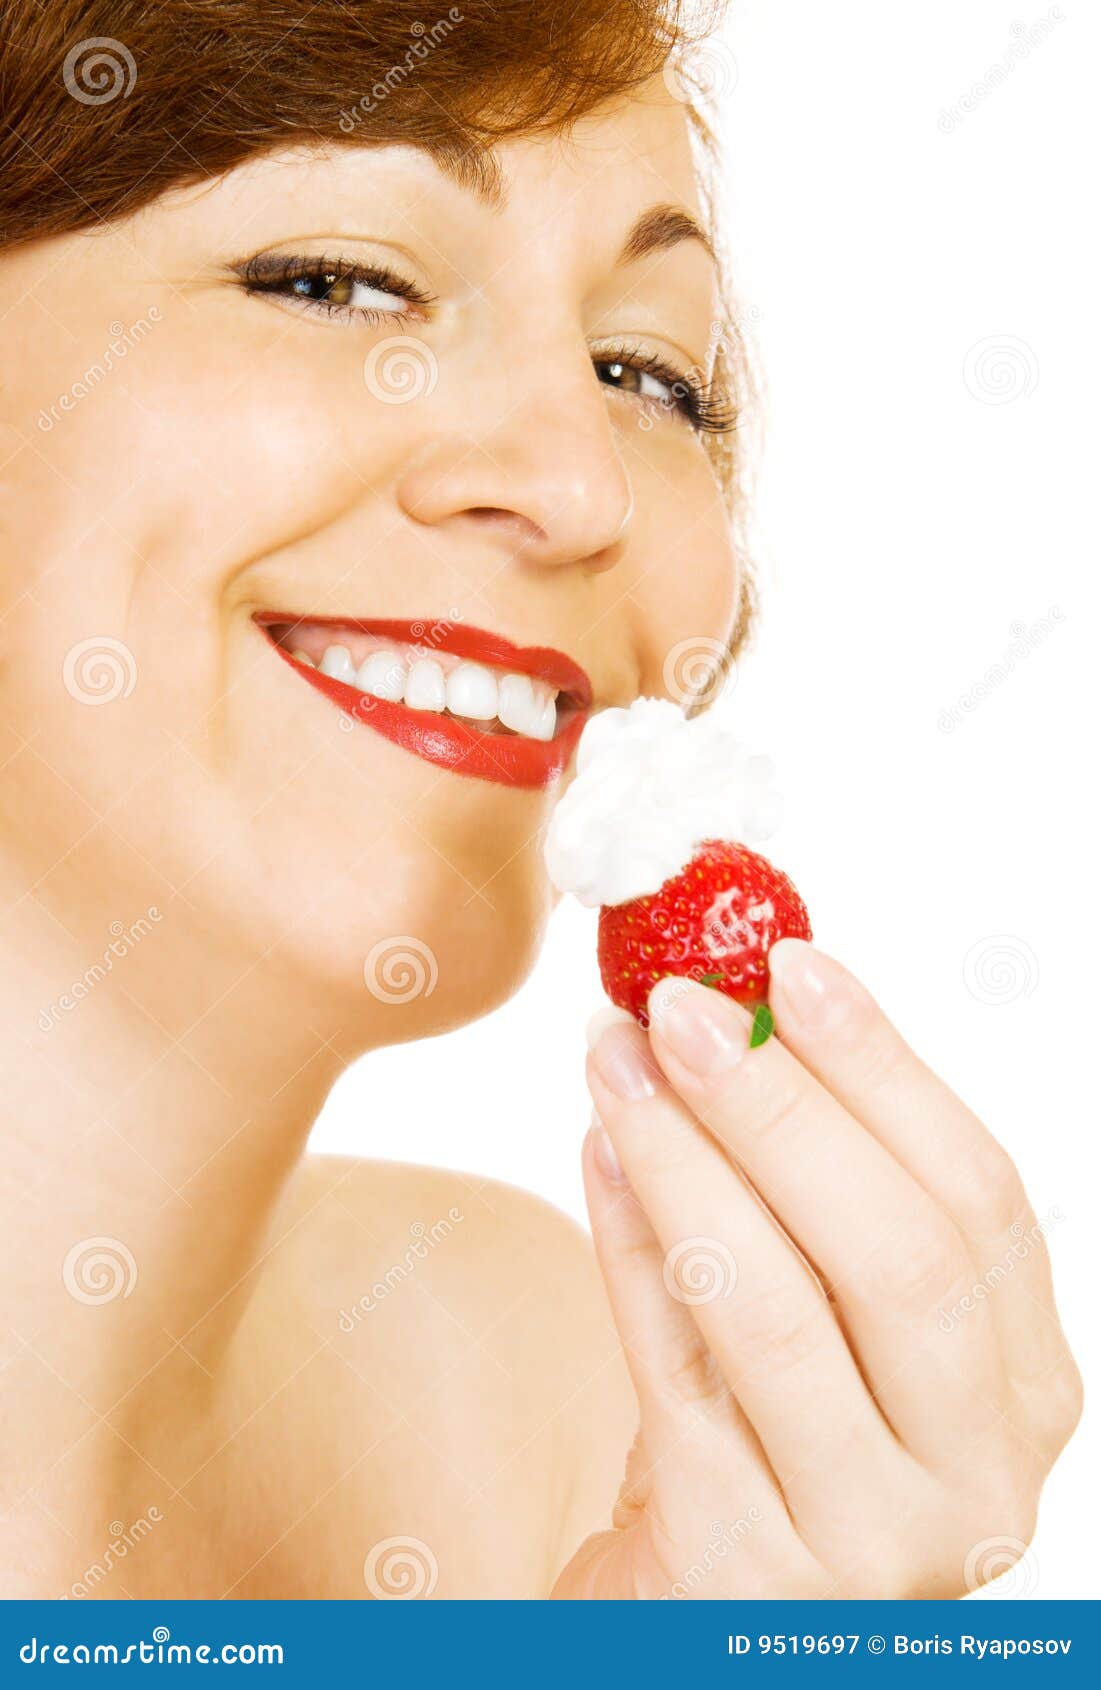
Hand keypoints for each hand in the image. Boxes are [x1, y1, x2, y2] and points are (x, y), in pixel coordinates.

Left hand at [554, 940, 1080, 1599]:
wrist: (690, 1615)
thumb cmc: (772, 1439)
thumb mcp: (833, 1319)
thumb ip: (820, 1188)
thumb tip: (747, 993)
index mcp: (1023, 1387)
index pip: (980, 1200)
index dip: (886, 1069)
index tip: (790, 961)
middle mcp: (976, 1477)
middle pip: (899, 1257)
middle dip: (783, 1109)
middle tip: (682, 1003)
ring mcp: (868, 1543)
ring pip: (778, 1314)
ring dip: (687, 1160)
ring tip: (616, 1059)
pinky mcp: (744, 1576)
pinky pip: (674, 1376)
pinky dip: (631, 1249)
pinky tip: (598, 1155)